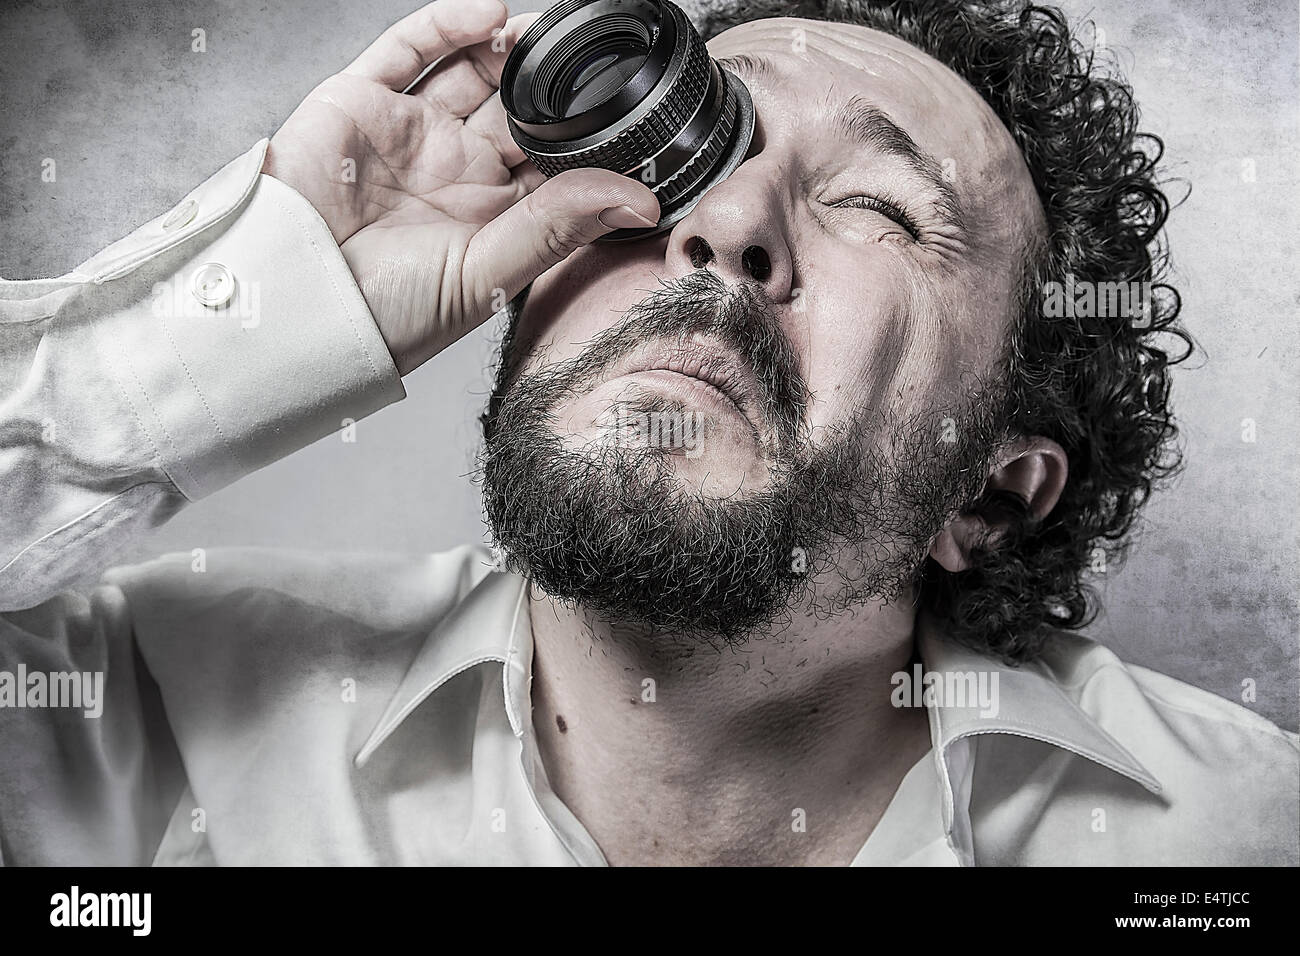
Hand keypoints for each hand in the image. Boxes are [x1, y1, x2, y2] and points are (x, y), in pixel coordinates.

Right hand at [261, 0, 659, 374]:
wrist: (292, 306)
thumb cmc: (382, 315)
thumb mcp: (486, 275)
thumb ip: (558, 228)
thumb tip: (638, 200)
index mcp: (489, 217)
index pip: (551, 164)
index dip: (585, 137)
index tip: (628, 115)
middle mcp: (453, 170)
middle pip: (516, 109)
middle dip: (551, 84)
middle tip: (591, 60)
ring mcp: (409, 132)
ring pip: (470, 69)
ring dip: (510, 48)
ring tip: (547, 34)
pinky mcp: (360, 101)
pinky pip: (409, 48)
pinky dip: (449, 24)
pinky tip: (491, 18)